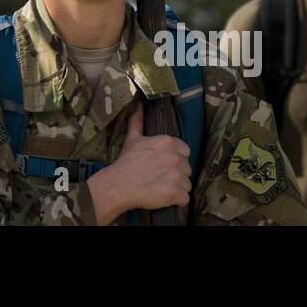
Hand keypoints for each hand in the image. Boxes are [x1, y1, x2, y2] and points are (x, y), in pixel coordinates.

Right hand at [88, 105, 190, 223]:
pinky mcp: (175, 193)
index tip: (165, 164)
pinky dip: (177, 200)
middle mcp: (175, 157)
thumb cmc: (126, 162)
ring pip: (187, 183)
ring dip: (178, 187)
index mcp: (167, 142)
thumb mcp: (132, 139)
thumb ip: (138, 122)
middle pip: (186, 168)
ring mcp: (176, 176)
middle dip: (177, 173)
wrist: (119, 184)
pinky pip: (185, 198)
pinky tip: (166, 197)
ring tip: (162, 187)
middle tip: (161, 177)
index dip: (176, 158)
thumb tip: (139, 106)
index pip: (185, 151)